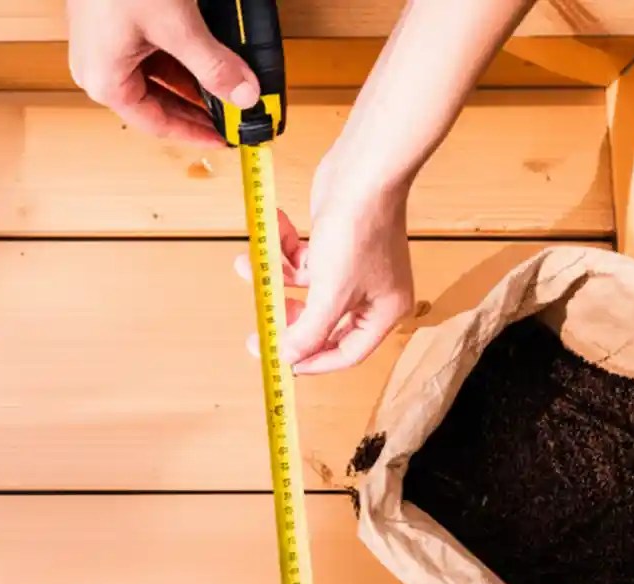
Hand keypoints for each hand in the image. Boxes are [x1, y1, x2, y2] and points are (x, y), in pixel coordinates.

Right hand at [66, 0, 260, 145]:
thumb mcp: (176, 26)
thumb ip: (213, 64)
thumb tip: (243, 93)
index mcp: (106, 82)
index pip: (158, 124)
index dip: (196, 133)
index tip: (225, 136)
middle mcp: (99, 69)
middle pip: (157, 103)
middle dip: (198, 107)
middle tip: (232, 113)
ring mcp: (104, 45)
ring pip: (156, 77)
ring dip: (191, 81)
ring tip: (226, 83)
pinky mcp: (113, 24)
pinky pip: (150, 52)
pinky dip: (179, 57)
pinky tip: (205, 52)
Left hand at [236, 155, 414, 374]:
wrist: (362, 172)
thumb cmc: (358, 230)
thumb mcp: (331, 292)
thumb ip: (309, 331)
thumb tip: (289, 358)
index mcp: (383, 311)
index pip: (346, 352)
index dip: (312, 360)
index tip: (279, 359)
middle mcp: (371, 293)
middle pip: (322, 322)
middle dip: (287, 316)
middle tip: (259, 321)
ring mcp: (352, 268)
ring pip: (306, 288)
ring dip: (275, 276)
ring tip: (250, 264)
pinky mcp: (334, 245)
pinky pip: (302, 260)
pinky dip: (284, 249)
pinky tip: (274, 229)